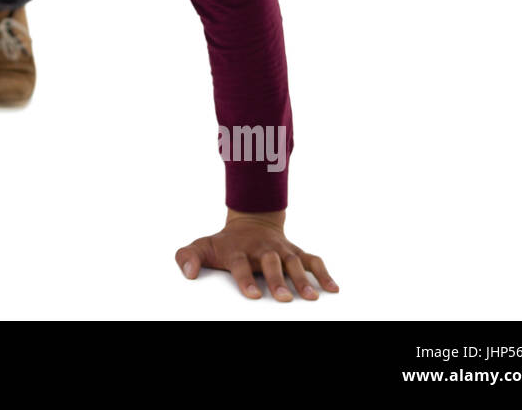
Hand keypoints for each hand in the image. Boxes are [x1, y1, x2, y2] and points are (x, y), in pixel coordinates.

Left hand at [175, 208, 337, 300]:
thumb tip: (189, 273)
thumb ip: (188, 257)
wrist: (250, 221)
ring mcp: (280, 249)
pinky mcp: (296, 251)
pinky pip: (312, 260)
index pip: (240, 264)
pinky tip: (333, 289)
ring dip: (303, 279)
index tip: (252, 296)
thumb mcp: (202, 246)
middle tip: (284, 299)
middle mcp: (261, 249)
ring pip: (294, 262)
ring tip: (312, 298)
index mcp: (238, 250)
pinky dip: (324, 273)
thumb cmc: (225, 243)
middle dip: (277, 280)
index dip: (245, 279)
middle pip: (271, 263)